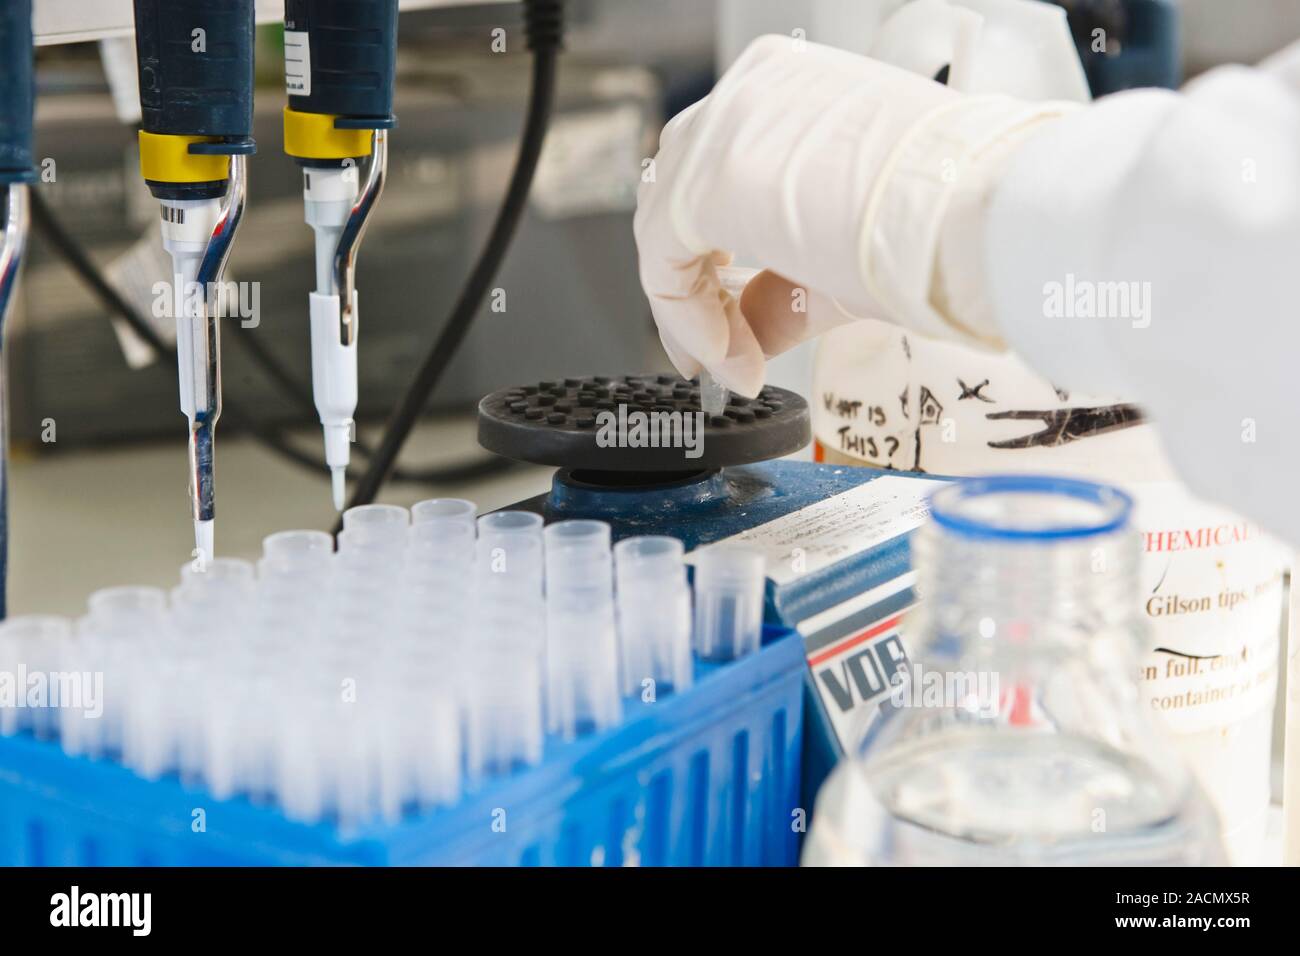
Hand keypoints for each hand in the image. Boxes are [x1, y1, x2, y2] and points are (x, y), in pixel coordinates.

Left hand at [634, 34, 1070, 395]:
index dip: (711, 261)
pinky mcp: (708, 177)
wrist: (986, 218)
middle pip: (680, 194)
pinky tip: (729, 355)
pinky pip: (664, 259)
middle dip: (695, 282)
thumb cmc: (950, 223)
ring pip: (666, 226)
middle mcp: (752, 92)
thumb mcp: (844, 251)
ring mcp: (726, 126)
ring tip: (733, 360)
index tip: (728, 327)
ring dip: (694, 307)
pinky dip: (687, 318)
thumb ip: (778, 288)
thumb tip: (745, 336)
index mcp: (790, 89)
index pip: (716, 172)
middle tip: (720, 348)